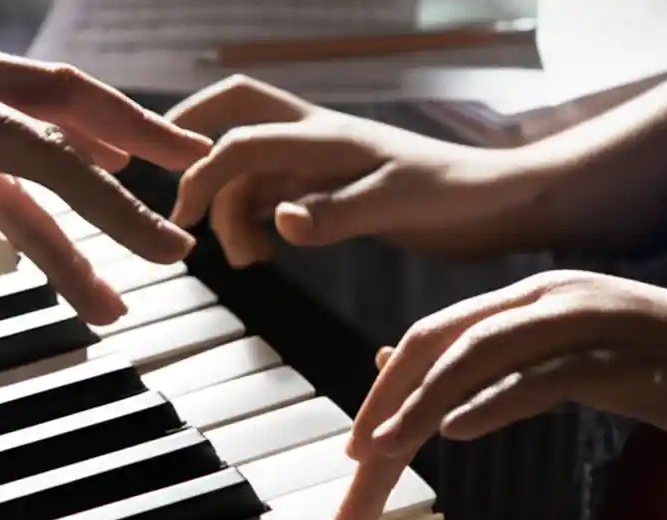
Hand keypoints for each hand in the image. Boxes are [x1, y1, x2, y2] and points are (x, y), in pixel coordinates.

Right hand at [163, 75, 561, 266]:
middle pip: (235, 111)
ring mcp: (316, 162)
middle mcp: (312, 138)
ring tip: (246, 261)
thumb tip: (280, 221)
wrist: (496, 203)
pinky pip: (269, 195)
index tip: (186, 217)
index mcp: (325, 135)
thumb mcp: (395, 205)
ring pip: (248, 168)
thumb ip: (334, 214)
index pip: (243, 141)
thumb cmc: (453, 195)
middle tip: (171, 188)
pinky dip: (253, 221)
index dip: (204, 173)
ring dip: (230, 208)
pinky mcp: (325, 188)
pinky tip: (263, 254)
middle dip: (193, 137)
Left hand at [322, 269, 666, 519]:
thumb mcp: (566, 365)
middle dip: (388, 398)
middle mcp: (552, 298)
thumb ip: (494, 364)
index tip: (357, 444)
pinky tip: (457, 429)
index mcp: (533, 299)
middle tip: (355, 456)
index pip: (435, 334)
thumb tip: (401, 366)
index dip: (387, 387)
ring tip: (384, 449)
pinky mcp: (629, 358)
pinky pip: (547, 375)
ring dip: (423, 404)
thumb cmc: (660, 371)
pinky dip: (495, 401)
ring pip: (482, 352)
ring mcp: (591, 321)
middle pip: (443, 339)